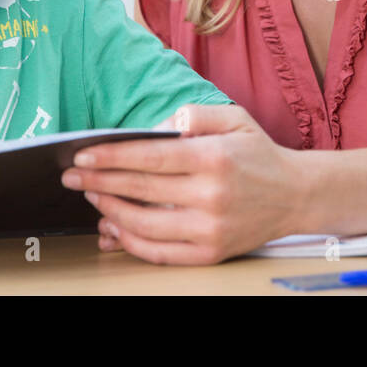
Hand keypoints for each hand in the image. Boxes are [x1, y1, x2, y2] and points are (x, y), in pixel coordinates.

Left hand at [61, 104, 302, 264]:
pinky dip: (130, 242)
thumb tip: (156, 126)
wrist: (296, 195)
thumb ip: (194, 114)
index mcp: (213, 158)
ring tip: (92, 197)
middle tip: (71, 176)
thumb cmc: (258, 153)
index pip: (149, 156)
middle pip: (140, 190)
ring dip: (110, 211)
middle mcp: (211, 195)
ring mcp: (210, 228)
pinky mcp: (210, 252)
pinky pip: (159, 252)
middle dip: (99, 181)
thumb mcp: (234, 118)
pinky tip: (114, 228)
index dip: (110, 156)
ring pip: (144, 225)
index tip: (82, 155)